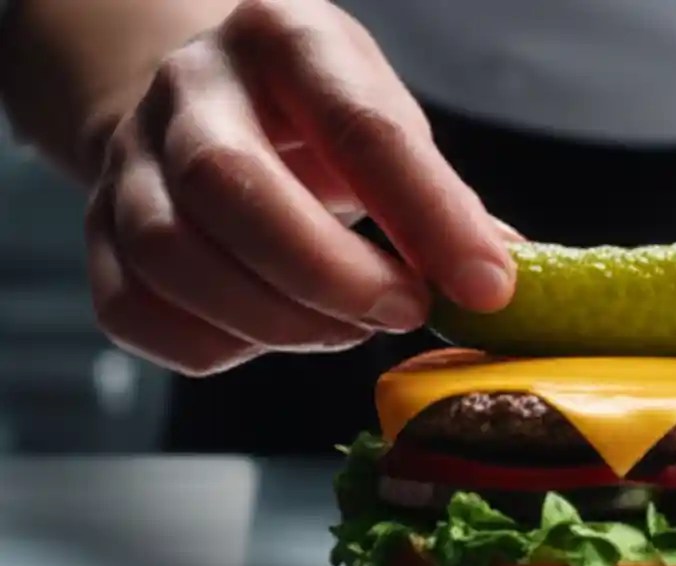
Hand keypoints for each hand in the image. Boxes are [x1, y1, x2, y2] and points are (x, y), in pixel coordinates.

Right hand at [83, 0, 517, 376]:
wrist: (208, 103)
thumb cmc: (316, 119)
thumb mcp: (386, 121)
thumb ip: (440, 200)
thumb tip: (503, 287)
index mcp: (284, 37)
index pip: (360, 127)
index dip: (430, 217)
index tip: (488, 286)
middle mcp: (191, 86)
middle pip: (229, 185)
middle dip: (329, 274)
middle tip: (403, 312)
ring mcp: (129, 158)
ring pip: (171, 255)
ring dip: (278, 320)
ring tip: (350, 328)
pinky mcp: (98, 229)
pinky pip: (133, 311)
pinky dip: (216, 345)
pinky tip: (274, 335)